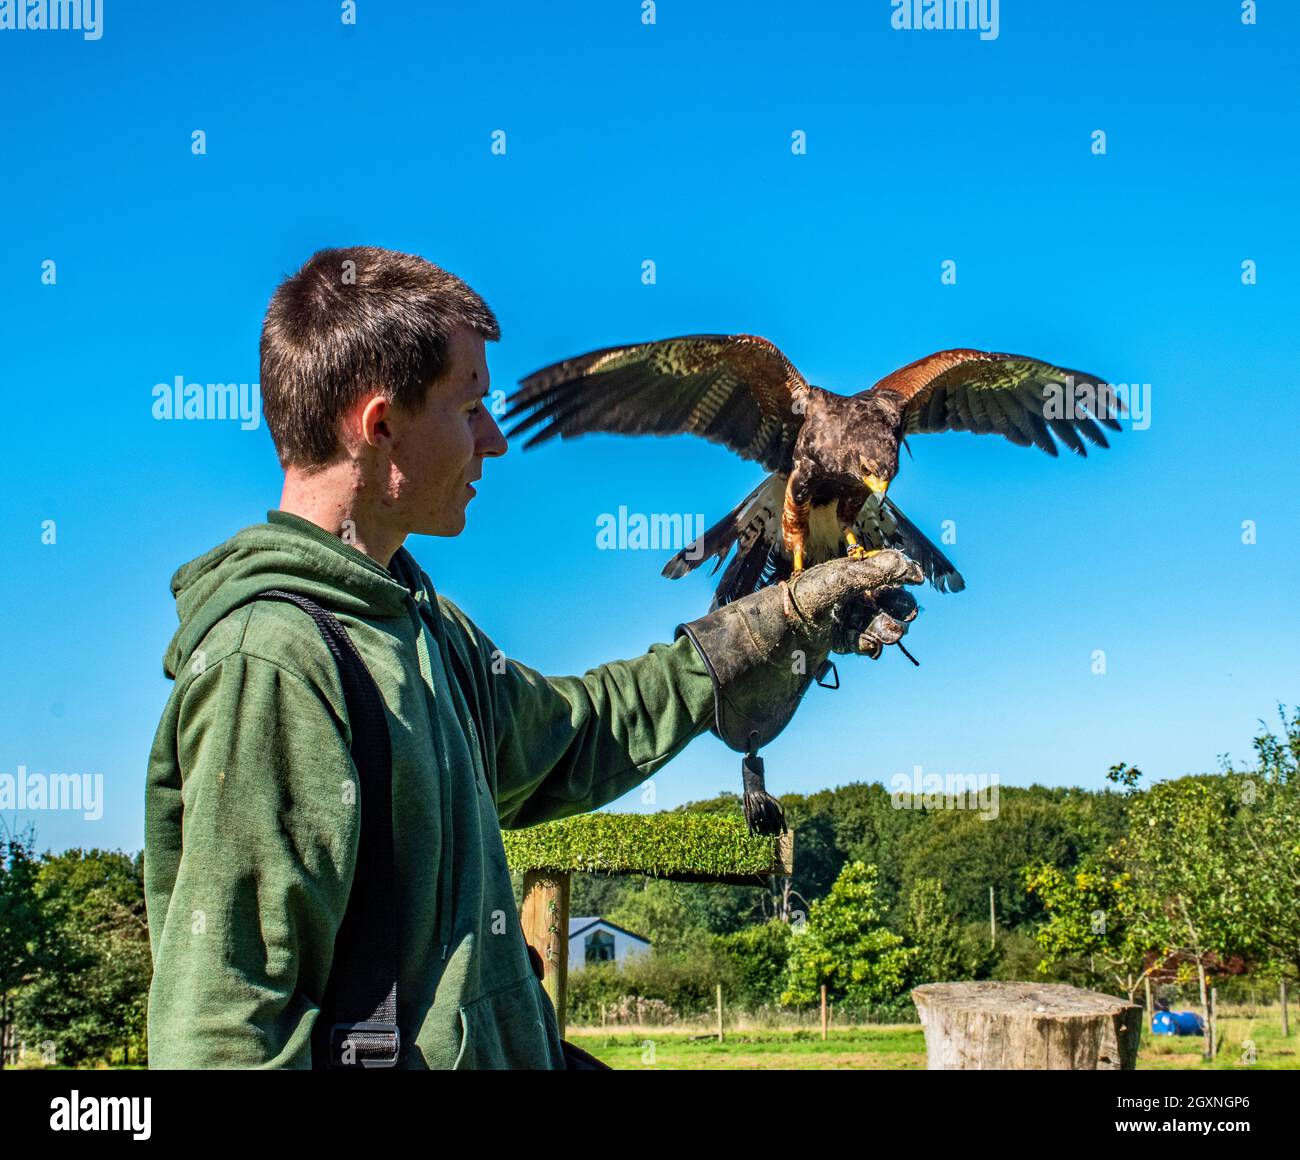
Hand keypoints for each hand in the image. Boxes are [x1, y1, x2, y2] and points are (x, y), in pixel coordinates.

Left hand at [781, 549, 923, 657]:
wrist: (772, 636)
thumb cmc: (801, 599)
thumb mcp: (838, 580)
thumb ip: (873, 572)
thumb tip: (911, 567)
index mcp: (848, 572)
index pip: (884, 569)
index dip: (902, 572)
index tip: (917, 579)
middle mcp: (848, 593)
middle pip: (887, 599)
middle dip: (899, 607)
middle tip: (904, 616)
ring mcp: (843, 617)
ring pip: (878, 622)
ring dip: (888, 627)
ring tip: (888, 634)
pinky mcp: (838, 641)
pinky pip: (863, 642)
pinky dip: (871, 643)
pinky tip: (871, 645)